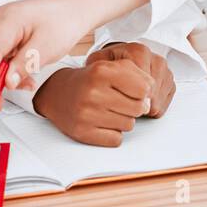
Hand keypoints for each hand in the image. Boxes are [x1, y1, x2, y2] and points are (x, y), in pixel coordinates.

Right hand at [0, 0, 90, 92]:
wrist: (66, 13)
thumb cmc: (60, 22)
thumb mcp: (46, 47)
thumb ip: (25, 64)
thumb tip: (7, 80)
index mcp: (7, 20)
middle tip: (1, 101)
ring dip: (3, 76)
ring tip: (26, 82)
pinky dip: (6, 70)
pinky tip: (22, 75)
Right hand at [32, 57, 151, 145]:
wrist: (57, 93)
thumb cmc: (91, 80)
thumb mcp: (112, 67)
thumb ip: (137, 76)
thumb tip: (149, 102)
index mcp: (102, 71)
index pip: (144, 88)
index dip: (143, 91)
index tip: (133, 90)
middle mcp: (93, 92)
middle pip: (139, 109)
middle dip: (134, 106)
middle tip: (118, 101)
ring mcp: (87, 114)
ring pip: (129, 125)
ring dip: (123, 119)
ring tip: (108, 110)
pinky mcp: (83, 132)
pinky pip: (116, 139)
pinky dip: (113, 133)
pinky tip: (101, 122)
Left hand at [85, 42, 175, 117]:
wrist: (121, 59)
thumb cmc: (110, 63)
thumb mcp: (97, 61)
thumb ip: (97, 67)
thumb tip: (102, 83)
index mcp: (138, 51)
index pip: (140, 84)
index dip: (127, 96)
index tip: (117, 96)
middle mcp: (156, 58)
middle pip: (149, 94)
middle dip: (135, 102)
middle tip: (122, 100)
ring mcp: (165, 71)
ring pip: (157, 101)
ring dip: (143, 106)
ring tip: (129, 99)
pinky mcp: (170, 82)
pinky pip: (164, 104)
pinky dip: (150, 107)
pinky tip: (139, 100)